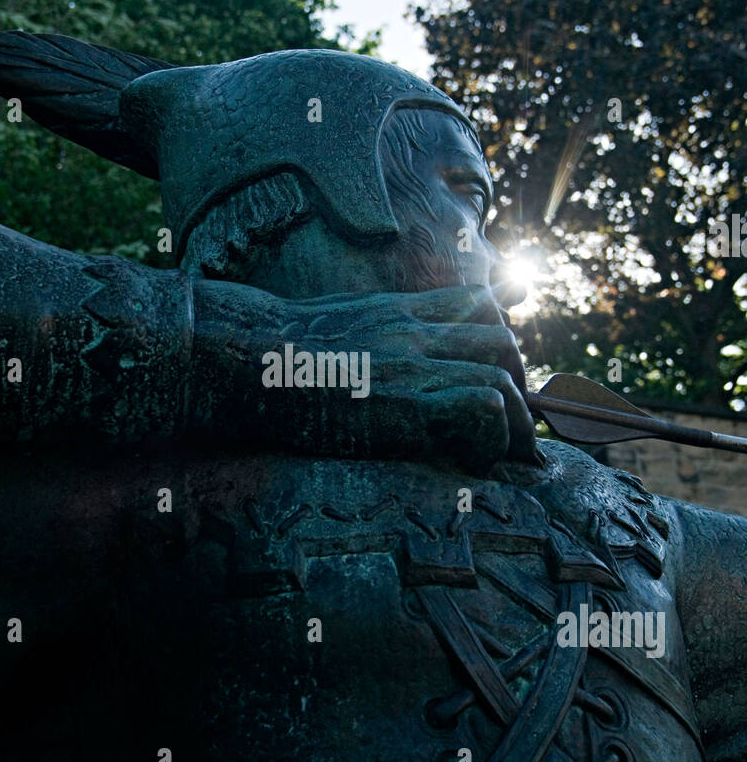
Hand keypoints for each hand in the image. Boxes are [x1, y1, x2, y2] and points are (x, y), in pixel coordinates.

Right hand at [190, 280, 536, 473]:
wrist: (240, 358)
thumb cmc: (271, 353)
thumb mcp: (326, 325)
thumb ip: (365, 328)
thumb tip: (384, 350)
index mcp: (394, 310)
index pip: (478, 302)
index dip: (502, 339)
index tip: (505, 375)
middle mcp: (411, 329)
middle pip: (501, 337)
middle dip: (520, 382)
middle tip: (514, 425)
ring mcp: (411, 363)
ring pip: (502, 373)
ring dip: (517, 416)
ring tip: (509, 451)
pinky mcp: (405, 402)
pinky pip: (481, 404)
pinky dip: (494, 431)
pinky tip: (477, 459)